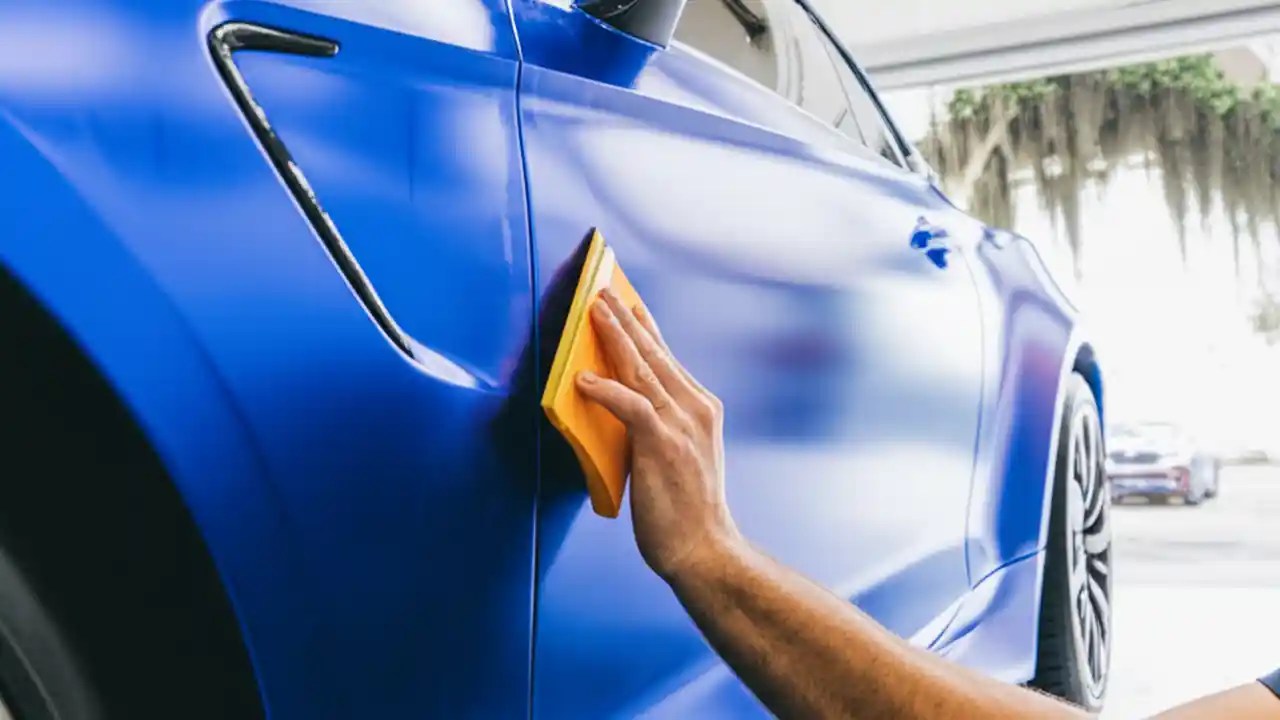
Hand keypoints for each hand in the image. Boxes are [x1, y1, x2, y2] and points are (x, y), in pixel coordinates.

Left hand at [576, 289, 740, 582]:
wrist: (704, 551)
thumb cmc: (685, 511)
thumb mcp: (676, 455)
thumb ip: (655, 425)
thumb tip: (618, 403)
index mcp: (701, 408)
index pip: (667, 358)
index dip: (645, 328)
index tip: (628, 302)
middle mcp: (696, 408)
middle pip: (654, 352)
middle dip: (626, 319)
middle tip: (603, 291)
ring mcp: (682, 425)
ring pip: (642, 368)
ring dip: (615, 336)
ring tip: (594, 311)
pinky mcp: (663, 444)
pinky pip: (631, 405)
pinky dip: (607, 389)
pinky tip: (585, 379)